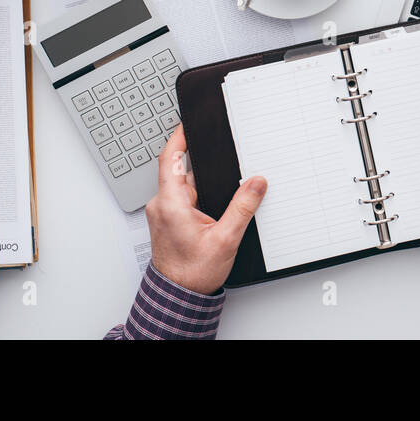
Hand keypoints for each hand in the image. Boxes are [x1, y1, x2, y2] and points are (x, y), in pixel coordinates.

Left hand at [146, 126, 267, 294]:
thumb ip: (242, 207)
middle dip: (204, 164)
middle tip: (223, 158)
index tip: (189, 123)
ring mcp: (164, 213)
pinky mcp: (168, 221)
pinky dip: (198, 196)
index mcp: (171, 204)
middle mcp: (162, 205)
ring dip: (202, 184)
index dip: (179, 137)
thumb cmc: (193, 274)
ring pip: (184, 186)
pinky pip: (183, 199)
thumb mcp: (225, 239)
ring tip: (221, 193)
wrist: (179, 297)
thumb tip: (256, 183)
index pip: (169, 159)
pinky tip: (214, 208)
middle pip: (181, 171)